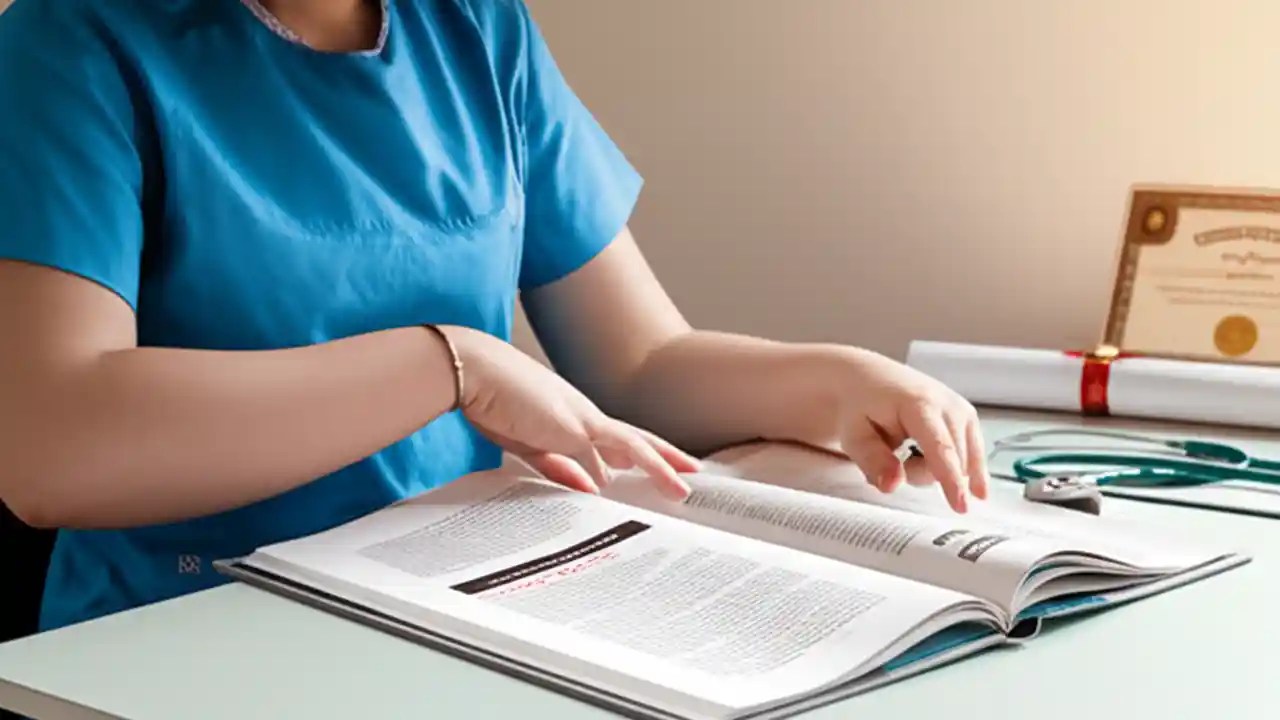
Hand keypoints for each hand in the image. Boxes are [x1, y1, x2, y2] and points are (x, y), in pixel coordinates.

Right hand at [437, 326, 697, 498]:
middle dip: (666, 456)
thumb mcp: (527, 444)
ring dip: (657, 468)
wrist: (473, 372)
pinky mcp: (568, 426)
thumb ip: (555, 466)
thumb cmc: (493, 401)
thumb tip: (587, 488)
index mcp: (575, 417)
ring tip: (681, 488)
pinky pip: (599, 455)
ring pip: (632, 445)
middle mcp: (585, 415)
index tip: (664, 466)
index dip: (643, 453)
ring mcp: (580, 418)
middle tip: (694, 471)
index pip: (618, 440)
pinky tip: (617, 491)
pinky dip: (610, 474)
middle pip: (637, 439)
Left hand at [821, 348, 988, 512]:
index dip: (950, 479)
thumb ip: (873, 460)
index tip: (961, 507)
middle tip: (892, 457)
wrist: (869, 378)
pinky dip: (958, 469)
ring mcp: (962, 409)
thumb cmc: (860, 408)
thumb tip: (893, 485)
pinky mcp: (968, 416)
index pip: (939, 448)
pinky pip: (973, 455)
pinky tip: (973, 489)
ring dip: (934, 469)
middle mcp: (948, 403)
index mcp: (919, 404)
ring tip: (908, 451)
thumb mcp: (854, 435)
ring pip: (962, 462)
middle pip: (950, 461)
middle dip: (920, 473)